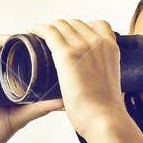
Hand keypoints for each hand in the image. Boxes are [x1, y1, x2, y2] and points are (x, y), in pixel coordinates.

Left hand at [32, 19, 135, 138]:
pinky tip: (31, 31)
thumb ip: (102, 75)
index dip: (82, 28)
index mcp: (111, 48)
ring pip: (61, 25)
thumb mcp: (109, 84)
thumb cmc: (105, 109)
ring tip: (38, 36)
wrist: (104, 118)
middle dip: (62, 28)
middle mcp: (98, 42)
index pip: (98, 24)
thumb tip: (94, 82)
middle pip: (76, 23)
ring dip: (49, 28)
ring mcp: (82, 46)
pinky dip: (38, 29)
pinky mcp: (67, 55)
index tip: (72, 37)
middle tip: (50, 38)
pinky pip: (49, 32)